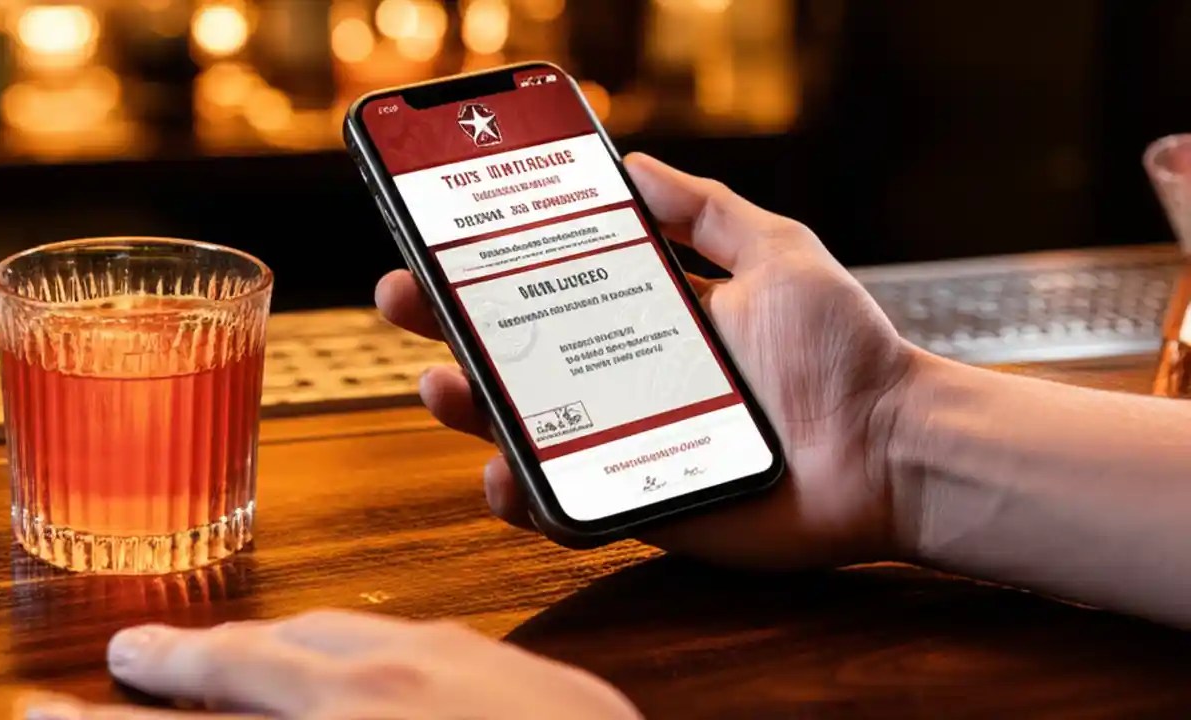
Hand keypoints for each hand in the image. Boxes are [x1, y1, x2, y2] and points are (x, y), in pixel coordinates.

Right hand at [21, 610, 640, 718]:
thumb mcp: (367, 719)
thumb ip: (318, 699)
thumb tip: (299, 687)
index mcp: (346, 714)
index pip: (209, 703)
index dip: (128, 708)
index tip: (76, 694)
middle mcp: (387, 684)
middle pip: (261, 655)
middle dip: (192, 655)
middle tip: (140, 650)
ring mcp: (452, 663)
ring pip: (337, 634)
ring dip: (281, 642)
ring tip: (244, 647)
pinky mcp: (510, 662)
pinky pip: (411, 637)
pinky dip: (364, 646)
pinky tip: (366, 658)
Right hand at [376, 153, 916, 567]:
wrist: (892, 446)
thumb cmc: (844, 352)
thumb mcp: (776, 252)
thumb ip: (705, 211)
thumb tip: (635, 165)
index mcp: (648, 321)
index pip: (551, 290)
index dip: (491, 270)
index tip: (442, 241)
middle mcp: (626, 380)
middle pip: (517, 356)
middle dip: (449, 329)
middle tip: (405, 297)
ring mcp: (625, 444)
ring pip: (522, 430)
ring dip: (467, 408)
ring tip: (443, 383)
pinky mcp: (639, 503)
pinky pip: (562, 505)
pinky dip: (521, 494)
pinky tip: (499, 472)